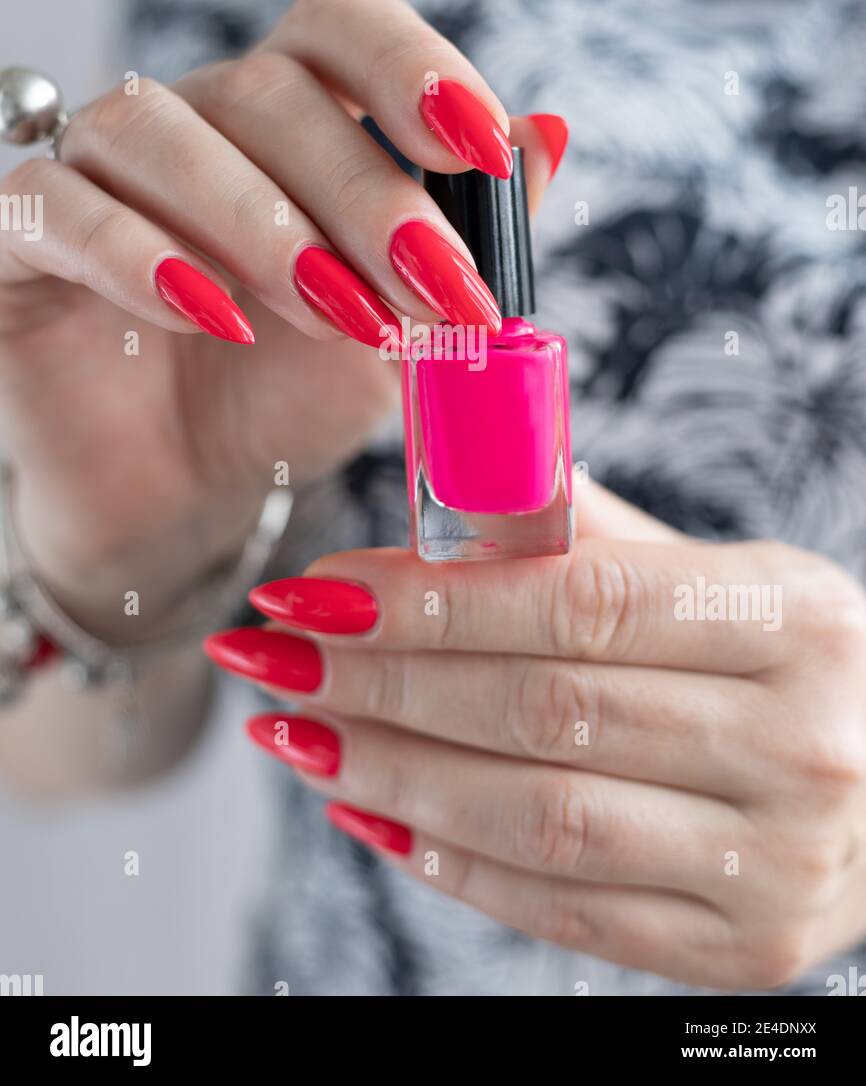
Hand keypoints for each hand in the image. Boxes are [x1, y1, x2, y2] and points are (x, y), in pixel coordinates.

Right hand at [0, 0, 562, 613]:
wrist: (184, 497)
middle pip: (266, 88)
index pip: (339, 28)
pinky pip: (56, 207)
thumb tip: (550, 133)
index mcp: (288, 117)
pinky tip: (210, 314)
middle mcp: (190, 122)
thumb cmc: (290, 396)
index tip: (484, 154)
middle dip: (365, 194)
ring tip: (334, 312)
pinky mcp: (15, 242)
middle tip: (434, 291)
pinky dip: (135, 253)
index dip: (413, 68)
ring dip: (261, 220)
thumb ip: (467, 234)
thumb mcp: (399, 324)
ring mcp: (91, 172)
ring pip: (156, 131)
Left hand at [208, 479, 865, 989]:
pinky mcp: (736, 950)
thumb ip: (588, 536)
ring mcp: (773, 863)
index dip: (432, 597)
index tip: (319, 584)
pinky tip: (372, 811)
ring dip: (389, 773)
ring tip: (295, 732)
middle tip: (275, 652)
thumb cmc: (789, 666)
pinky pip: (561, 908)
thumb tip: (448, 473)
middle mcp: (799, 744)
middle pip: (542, 711)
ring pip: (536, 818)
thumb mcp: (723, 577)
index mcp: (794, 619)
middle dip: (380, 679)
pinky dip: (448, 860)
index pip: (580, 602)